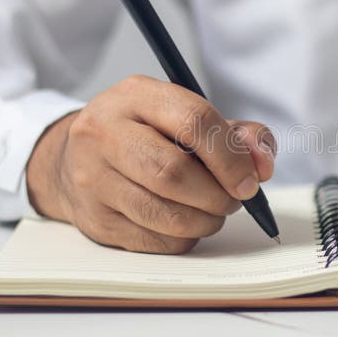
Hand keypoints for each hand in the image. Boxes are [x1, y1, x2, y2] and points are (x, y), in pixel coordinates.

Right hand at [26, 75, 275, 253]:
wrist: (75, 158)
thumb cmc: (148, 135)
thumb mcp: (188, 116)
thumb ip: (237, 134)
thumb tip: (262, 164)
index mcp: (135, 95)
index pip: (193, 121)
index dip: (231, 157)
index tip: (251, 181)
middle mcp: (104, 132)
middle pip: (173, 172)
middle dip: (217, 195)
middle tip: (233, 200)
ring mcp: (92, 178)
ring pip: (165, 214)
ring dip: (205, 221)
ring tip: (212, 211)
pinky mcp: (94, 220)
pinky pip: (155, 241)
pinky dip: (184, 237)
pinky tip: (184, 223)